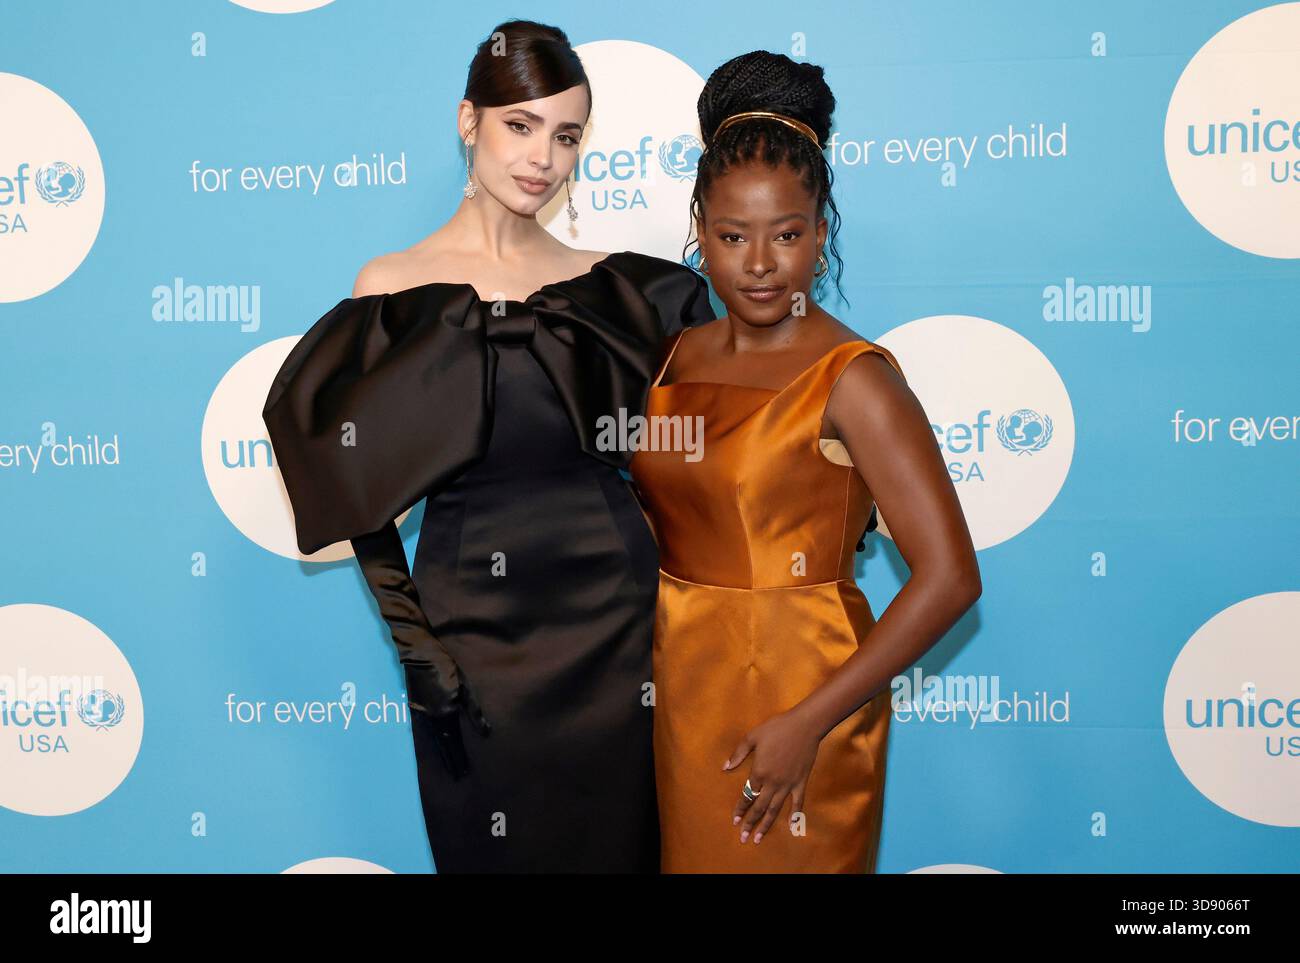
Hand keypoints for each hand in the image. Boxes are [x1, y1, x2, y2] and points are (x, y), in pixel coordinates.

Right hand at [405, 663, 490, 780]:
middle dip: (451, 760)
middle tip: (458, 776)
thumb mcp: (466, 687)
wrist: (420, 656)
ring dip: (442, 753)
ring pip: (434, 738)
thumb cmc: (447, 668)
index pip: (454, 742)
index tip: (463, 772)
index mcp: (447, 714)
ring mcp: (423, 714)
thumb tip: (486, 732)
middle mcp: (434, 718)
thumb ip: (474, 712)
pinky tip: (434, 747)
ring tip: (448, 767)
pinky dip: (432, 741)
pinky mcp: (416, 708)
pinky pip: (425, 730)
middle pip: (444, 744)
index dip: (459, 757)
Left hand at [723, 708, 822, 843]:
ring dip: (766, 825)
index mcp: (759, 771)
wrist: (804, 726)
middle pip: (759, 807)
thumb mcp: (752, 737)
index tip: (734, 820)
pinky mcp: (800, 783)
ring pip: (774, 810)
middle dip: (750, 823)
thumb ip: (738, 754)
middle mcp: (772, 782)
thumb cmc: (776, 728)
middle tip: (743, 838)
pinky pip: (797, 803)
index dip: (740, 808)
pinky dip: (795, 816)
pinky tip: (793, 828)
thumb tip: (725, 767)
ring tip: (758, 838)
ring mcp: (787, 784)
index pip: (747, 795)